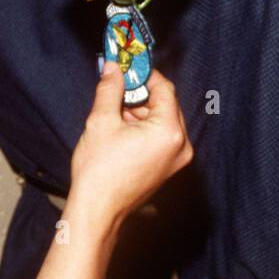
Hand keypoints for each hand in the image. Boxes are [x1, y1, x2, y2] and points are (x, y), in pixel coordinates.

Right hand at [67, 64, 192, 229]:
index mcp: (169, 132)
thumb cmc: (99, 172)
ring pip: (162, 121)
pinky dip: (144, 129)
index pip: (165, 89)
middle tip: (116, 91)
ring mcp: (176, 159)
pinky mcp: (168, 168)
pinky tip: (121, 132)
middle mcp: (180, 145)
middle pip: (166, 105)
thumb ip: (110, 89)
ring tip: (114, 117)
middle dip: (141, 95)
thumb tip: (113, 68)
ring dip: (141, 113)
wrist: (97, 211)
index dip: (144, 75)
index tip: (127, 67)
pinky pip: (161, 138)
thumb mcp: (101, 122)